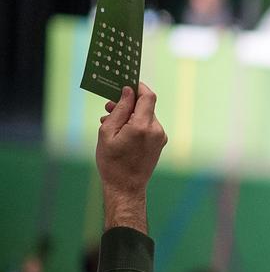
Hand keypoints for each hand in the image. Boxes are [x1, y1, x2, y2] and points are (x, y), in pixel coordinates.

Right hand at [96, 84, 166, 232]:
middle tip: (108, 106)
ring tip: (110, 122)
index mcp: (143, 126)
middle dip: (128, 103)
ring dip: (129, 115)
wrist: (126, 187)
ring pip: (146, 117)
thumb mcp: (107, 133)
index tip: (126, 84)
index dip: (138, 87)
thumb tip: (128, 92)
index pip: (147, 96)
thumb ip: (119, 110)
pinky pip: (148, 127)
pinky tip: (120, 132)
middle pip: (145, 106)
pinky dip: (135, 125)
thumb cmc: (112, 162)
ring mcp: (160, 137)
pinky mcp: (160, 143)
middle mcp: (156, 130)